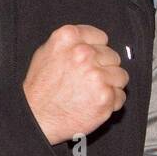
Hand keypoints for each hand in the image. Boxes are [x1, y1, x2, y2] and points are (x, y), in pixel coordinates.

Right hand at [23, 25, 128, 144]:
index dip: (97, 50)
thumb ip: (72, 43)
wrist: (35, 118)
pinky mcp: (105, 96)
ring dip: (110, 85)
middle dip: (103, 68)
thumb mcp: (46, 53)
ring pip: (121, 76)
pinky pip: (120, 96)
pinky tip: (93, 103)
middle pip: (113, 57)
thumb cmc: (40, 89)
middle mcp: (84, 54)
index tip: (90, 60)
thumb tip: (94, 42)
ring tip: (90, 92)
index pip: (101, 38)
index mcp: (68, 37)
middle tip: (86, 80)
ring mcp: (96, 75)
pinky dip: (111, 102)